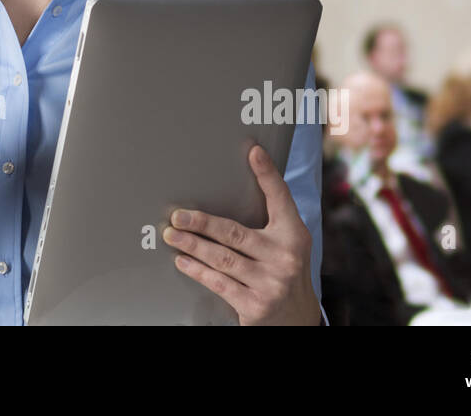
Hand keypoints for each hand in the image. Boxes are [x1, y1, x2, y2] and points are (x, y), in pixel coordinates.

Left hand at [162, 143, 318, 324]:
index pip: (281, 199)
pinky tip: (183, 262)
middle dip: (202, 223)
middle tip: (177, 215)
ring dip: (192, 246)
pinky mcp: (256, 306)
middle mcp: (285, 258)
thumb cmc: (284, 270)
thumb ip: (270, 217)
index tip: (254, 152)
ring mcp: (271, 283)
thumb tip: (237, 182)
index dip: (268, 174)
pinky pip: (219, 283)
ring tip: (172, 235)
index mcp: (294, 235)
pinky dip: (198, 271)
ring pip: (222, 259)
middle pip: (235, 233)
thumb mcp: (287, 242)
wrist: (297, 319)